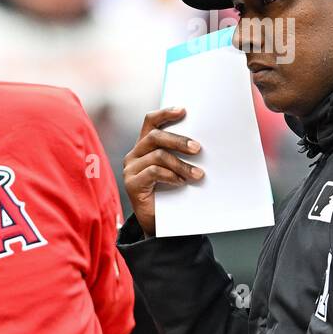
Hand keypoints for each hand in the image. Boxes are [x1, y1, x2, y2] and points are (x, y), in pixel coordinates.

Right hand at [122, 106, 204, 236]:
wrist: (159, 222)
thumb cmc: (170, 192)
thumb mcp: (176, 168)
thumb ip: (180, 154)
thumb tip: (202, 143)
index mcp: (144, 147)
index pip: (149, 122)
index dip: (165, 114)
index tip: (183, 111)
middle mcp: (134, 155)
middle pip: (154, 137)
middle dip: (179, 140)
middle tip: (198, 148)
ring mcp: (130, 169)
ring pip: (158, 155)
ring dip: (181, 164)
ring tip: (197, 174)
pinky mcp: (131, 183)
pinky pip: (154, 172)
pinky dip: (172, 176)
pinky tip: (181, 183)